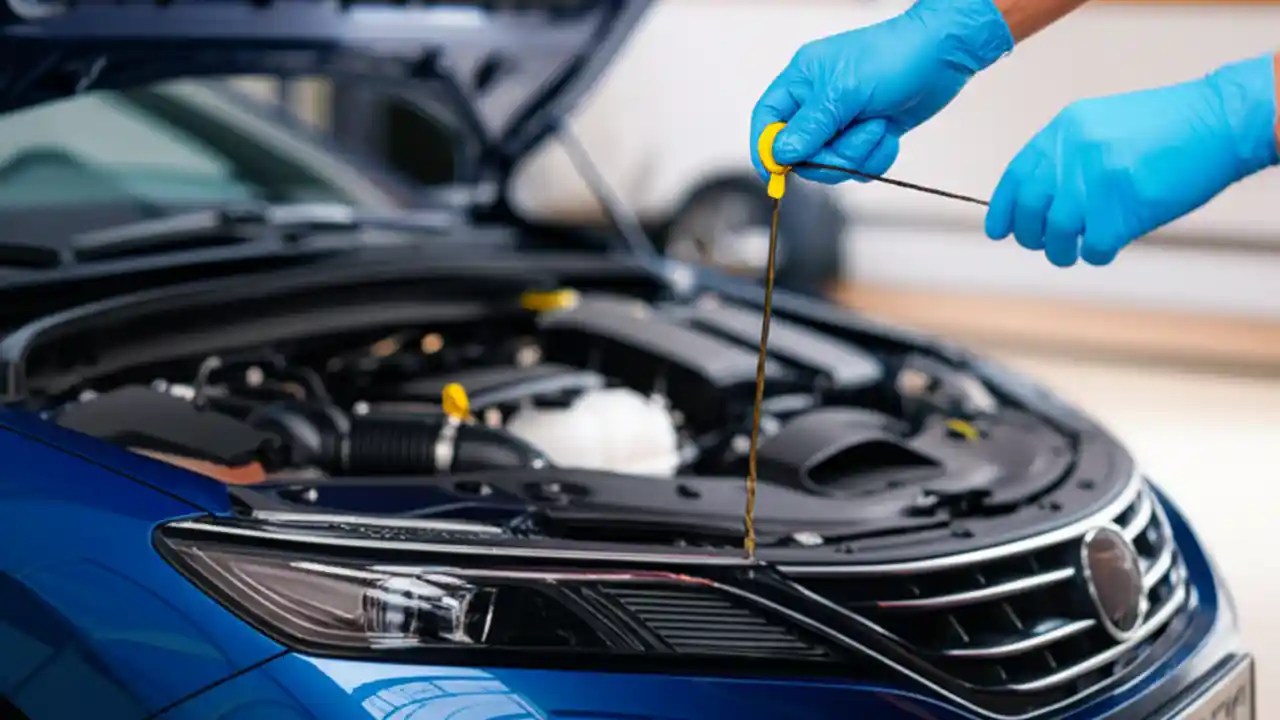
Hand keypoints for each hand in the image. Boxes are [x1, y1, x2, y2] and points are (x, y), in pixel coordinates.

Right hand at [750, 0, 1011, 184]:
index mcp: (802, 81)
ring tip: (878, 124)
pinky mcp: (865, 137)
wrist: (943, 55)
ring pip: (832, 164)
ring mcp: (842, 122)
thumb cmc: (895, 56)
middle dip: (829, 155)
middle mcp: (817, 103)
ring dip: (857, 153)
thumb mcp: (846, 90)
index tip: (775, 174)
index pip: (767, 120)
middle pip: (800, 153)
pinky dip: (876, 156)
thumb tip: (781, 153)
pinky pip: (858, 166)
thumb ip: (810, 125)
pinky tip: (888, 132)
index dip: (767, 149)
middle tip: (852, 138)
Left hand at [986, 54, 1279, 266]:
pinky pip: (1093, 249)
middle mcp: (1071, 154)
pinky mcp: (1121, 209)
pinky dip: (1097, 255)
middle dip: (1032, 236)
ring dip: (1062, 252)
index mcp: (1063, 130)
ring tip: (1076, 250)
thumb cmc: (1166, 128)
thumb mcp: (1101, 125)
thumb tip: (1037, 200)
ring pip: (1056, 235)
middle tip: (1048, 244)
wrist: (1219, 122)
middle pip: (1030, 211)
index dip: (1003, 210)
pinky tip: (1110, 245)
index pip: (1016, 177)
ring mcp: (1095, 182)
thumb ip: (1066, 157)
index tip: (998, 231)